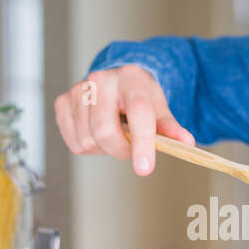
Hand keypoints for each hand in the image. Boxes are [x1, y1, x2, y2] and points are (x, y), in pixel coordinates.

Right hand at [53, 65, 194, 174]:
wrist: (116, 80)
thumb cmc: (139, 96)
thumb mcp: (158, 108)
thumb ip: (170, 127)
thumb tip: (186, 142)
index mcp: (131, 79)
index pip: (137, 112)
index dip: (142, 143)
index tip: (144, 169)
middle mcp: (101, 80)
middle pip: (104, 132)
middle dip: (120, 150)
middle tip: (130, 150)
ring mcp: (78, 90)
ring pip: (88, 140)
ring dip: (104, 148)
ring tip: (113, 134)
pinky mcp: (62, 102)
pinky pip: (74, 142)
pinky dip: (88, 147)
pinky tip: (97, 133)